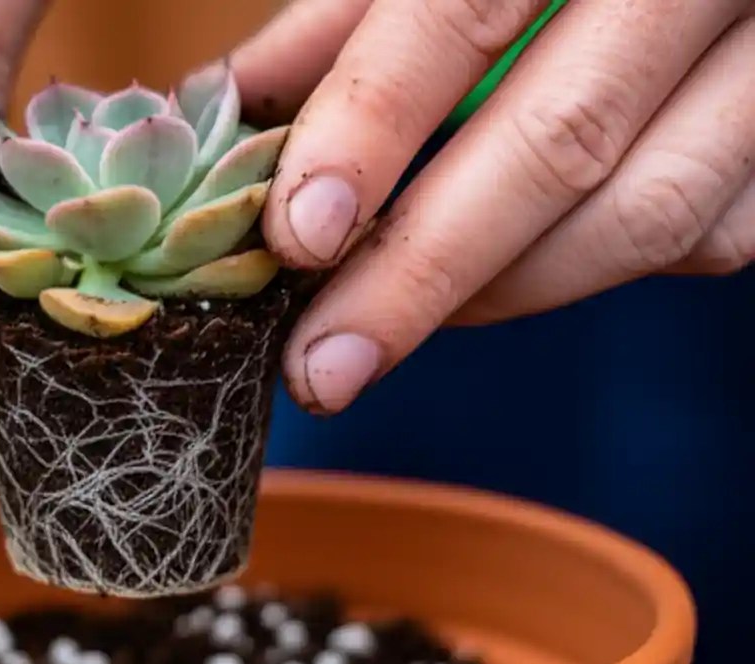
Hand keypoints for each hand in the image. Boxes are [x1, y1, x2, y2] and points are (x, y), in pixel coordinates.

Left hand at [227, 0, 754, 412]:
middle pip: (561, 139)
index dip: (374, 128)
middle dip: (422, 271)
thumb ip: (344, 23)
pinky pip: (711, 234)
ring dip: (501, 294)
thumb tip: (223, 106)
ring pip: (647, 211)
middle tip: (323, 364)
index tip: (298, 236)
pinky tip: (510, 276)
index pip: (458, 13)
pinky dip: (591, 272)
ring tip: (389, 334)